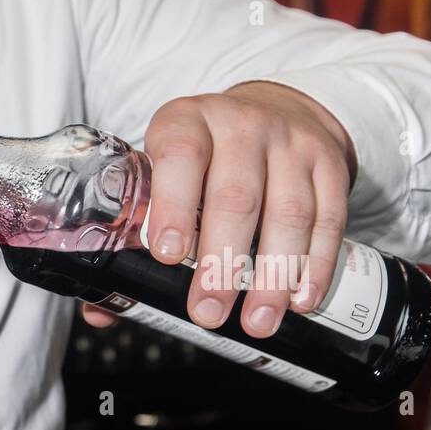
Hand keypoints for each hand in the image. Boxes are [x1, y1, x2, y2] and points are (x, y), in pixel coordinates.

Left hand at [81, 81, 355, 337]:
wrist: (276, 109)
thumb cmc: (203, 158)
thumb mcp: (162, 172)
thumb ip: (131, 237)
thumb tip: (101, 313)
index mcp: (186, 123)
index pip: (180, 156)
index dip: (172, 207)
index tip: (166, 255)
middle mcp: (240, 126)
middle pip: (235, 197)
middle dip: (221, 263)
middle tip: (208, 311)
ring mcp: (290, 144)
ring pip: (287, 212)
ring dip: (272, 275)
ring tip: (257, 320)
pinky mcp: (329, 164)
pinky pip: (329, 218)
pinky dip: (316, 265)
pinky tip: (300, 299)